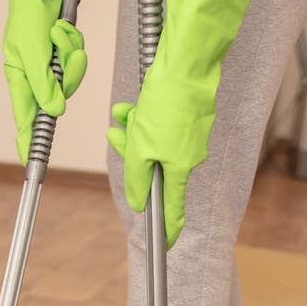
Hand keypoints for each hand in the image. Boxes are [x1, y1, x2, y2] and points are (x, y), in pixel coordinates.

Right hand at [3, 0, 86, 163]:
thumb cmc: (28, 10)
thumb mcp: (32, 50)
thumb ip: (43, 84)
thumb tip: (55, 112)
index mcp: (18, 77)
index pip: (24, 118)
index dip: (27, 141)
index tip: (30, 163)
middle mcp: (34, 73)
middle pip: (58, 96)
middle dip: (66, 75)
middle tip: (61, 53)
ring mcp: (50, 62)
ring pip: (71, 76)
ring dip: (71, 53)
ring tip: (60, 31)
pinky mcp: (63, 49)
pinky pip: (77, 57)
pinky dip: (75, 41)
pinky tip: (64, 25)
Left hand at [107, 0, 260, 247]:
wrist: (188, 61)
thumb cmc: (167, 104)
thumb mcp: (141, 148)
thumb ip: (137, 179)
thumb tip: (137, 202)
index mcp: (180, 169)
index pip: (174, 210)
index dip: (169, 229)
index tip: (167, 244)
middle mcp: (189, 156)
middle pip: (154, 171)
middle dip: (132, 156)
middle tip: (117, 137)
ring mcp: (190, 136)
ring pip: (152, 145)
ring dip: (132, 133)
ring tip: (122, 116)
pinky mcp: (187, 116)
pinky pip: (158, 126)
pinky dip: (141, 118)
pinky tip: (126, 107)